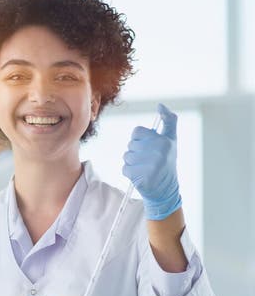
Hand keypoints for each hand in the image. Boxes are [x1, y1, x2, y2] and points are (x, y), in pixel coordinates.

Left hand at [122, 103, 181, 220]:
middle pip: (131, 144)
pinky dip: (129, 173)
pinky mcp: (140, 177)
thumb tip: (161, 105)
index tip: (148, 147)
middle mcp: (157, 152)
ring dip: (132, 163)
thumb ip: (169, 121)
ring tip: (144, 168)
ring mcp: (149, 165)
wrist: (165, 189)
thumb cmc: (167, 162)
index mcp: (163, 140)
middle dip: (136, 152)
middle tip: (147, 160)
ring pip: (126, 156)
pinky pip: (124, 168)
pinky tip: (140, 175)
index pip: (137, 131)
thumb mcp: (171, 140)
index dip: (140, 139)